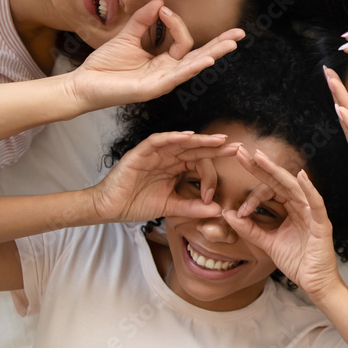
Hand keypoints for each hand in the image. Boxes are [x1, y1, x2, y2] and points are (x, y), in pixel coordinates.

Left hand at [65, 0, 243, 110]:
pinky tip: (207, 60)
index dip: (176, 22)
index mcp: (163, 61)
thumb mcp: (127, 36)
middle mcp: (168, 72)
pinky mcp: (153, 89)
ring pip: (194, 66)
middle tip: (240, 33)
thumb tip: (158, 1)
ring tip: (232, 43)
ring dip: (214, 53)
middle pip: (200, 56)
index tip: (162, 7)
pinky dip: (193, 67)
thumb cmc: (104, 65)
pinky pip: (177, 76)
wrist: (83, 84)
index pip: (183, 41)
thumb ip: (143, 21)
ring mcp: (163, 82)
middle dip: (220, 44)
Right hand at [90, 132, 238, 222]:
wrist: (110, 208)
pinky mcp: (140, 153)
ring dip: (200, 140)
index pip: (199, 163)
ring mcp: (155, 153)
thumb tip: (218, 210)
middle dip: (216, 148)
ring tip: (219, 140)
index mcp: (175, 167)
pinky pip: (158, 141)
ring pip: (181, 142)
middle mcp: (167, 157)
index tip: (213, 194)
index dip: (210, 175)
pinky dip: (172, 138)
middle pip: (195, 149)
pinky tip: (187, 137)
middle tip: (236, 147)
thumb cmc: (137, 204)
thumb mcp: (171, 206)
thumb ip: (193, 207)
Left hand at [223, 150, 340, 300]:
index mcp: (290, 208)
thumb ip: (249, 229)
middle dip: (259, 167)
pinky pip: (316, 203)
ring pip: (293, 187)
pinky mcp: (321, 223)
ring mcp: (312, 212)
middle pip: (278, 182)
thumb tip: (228, 214)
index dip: (251, 195)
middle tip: (240, 152)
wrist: (314, 283)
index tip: (236, 209)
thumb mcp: (267, 243)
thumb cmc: (296, 261)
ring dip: (276, 171)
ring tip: (259, 158)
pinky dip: (309, 189)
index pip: (269, 191)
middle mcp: (301, 205)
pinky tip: (301, 176)